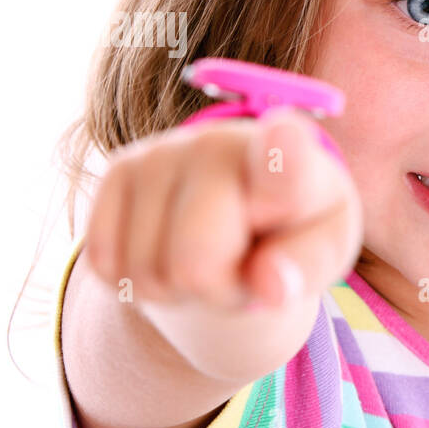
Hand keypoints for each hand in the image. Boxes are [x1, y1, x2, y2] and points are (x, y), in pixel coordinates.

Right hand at [84, 107, 362, 309]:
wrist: (244, 207)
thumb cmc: (293, 230)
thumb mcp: (322, 251)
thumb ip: (307, 268)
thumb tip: (269, 286)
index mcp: (295, 160)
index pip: (285, 160)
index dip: (283, 156)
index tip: (284, 137)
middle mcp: (220, 142)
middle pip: (195, 263)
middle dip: (217, 289)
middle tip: (242, 264)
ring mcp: (161, 151)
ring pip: (145, 274)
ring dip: (179, 288)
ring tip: (210, 253)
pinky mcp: (118, 169)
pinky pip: (106, 265)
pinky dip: (138, 280)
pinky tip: (171, 248)